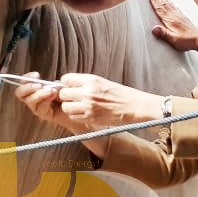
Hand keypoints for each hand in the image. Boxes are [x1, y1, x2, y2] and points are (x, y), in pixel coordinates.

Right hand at [13, 74, 80, 131]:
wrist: (75, 109)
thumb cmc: (66, 95)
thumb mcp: (57, 86)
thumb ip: (50, 84)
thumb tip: (47, 83)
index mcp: (33, 89)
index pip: (23, 83)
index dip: (26, 78)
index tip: (36, 75)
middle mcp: (31, 99)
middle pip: (20, 93)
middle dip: (28, 88)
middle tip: (39, 85)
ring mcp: (36, 108)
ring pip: (30, 101)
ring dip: (39, 94)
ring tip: (50, 90)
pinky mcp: (43, 115)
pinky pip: (41, 107)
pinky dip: (47, 100)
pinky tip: (54, 95)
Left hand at [21, 72, 158, 127]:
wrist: (134, 106)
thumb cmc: (121, 94)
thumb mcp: (103, 82)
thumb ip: (86, 83)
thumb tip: (69, 85)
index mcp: (91, 80)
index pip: (66, 78)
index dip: (66, 84)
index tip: (70, 87)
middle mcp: (88, 91)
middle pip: (63, 93)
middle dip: (65, 96)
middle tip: (72, 99)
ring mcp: (88, 106)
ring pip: (66, 107)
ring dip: (69, 107)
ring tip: (78, 107)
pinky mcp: (90, 117)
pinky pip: (73, 117)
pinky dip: (76, 116)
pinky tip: (84, 113)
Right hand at [147, 0, 197, 61]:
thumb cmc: (187, 41)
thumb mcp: (174, 39)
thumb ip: (164, 34)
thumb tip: (154, 29)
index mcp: (170, 21)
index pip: (160, 8)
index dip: (154, 0)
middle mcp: (174, 16)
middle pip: (163, 3)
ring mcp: (178, 15)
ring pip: (168, 3)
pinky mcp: (182, 17)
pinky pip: (174, 6)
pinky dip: (170, 1)